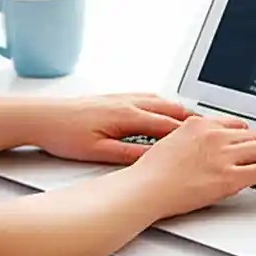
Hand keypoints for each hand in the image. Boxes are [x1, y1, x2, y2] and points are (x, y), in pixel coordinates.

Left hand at [34, 94, 197, 164]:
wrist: (42, 116)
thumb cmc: (65, 134)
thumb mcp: (98, 152)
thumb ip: (128, 154)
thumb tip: (153, 158)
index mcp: (127, 116)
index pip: (168, 125)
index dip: (191, 134)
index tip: (209, 139)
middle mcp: (127, 102)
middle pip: (169, 109)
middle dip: (192, 119)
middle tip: (213, 127)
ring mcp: (121, 97)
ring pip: (159, 100)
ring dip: (178, 109)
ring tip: (195, 120)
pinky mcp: (113, 97)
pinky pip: (146, 97)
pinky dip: (161, 103)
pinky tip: (163, 107)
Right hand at [130, 116, 255, 218]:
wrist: (146, 187)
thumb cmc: (151, 172)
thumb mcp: (169, 142)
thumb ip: (189, 140)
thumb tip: (199, 147)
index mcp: (200, 124)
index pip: (234, 124)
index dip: (248, 132)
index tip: (253, 137)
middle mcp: (215, 135)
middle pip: (252, 134)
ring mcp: (225, 155)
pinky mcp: (231, 177)